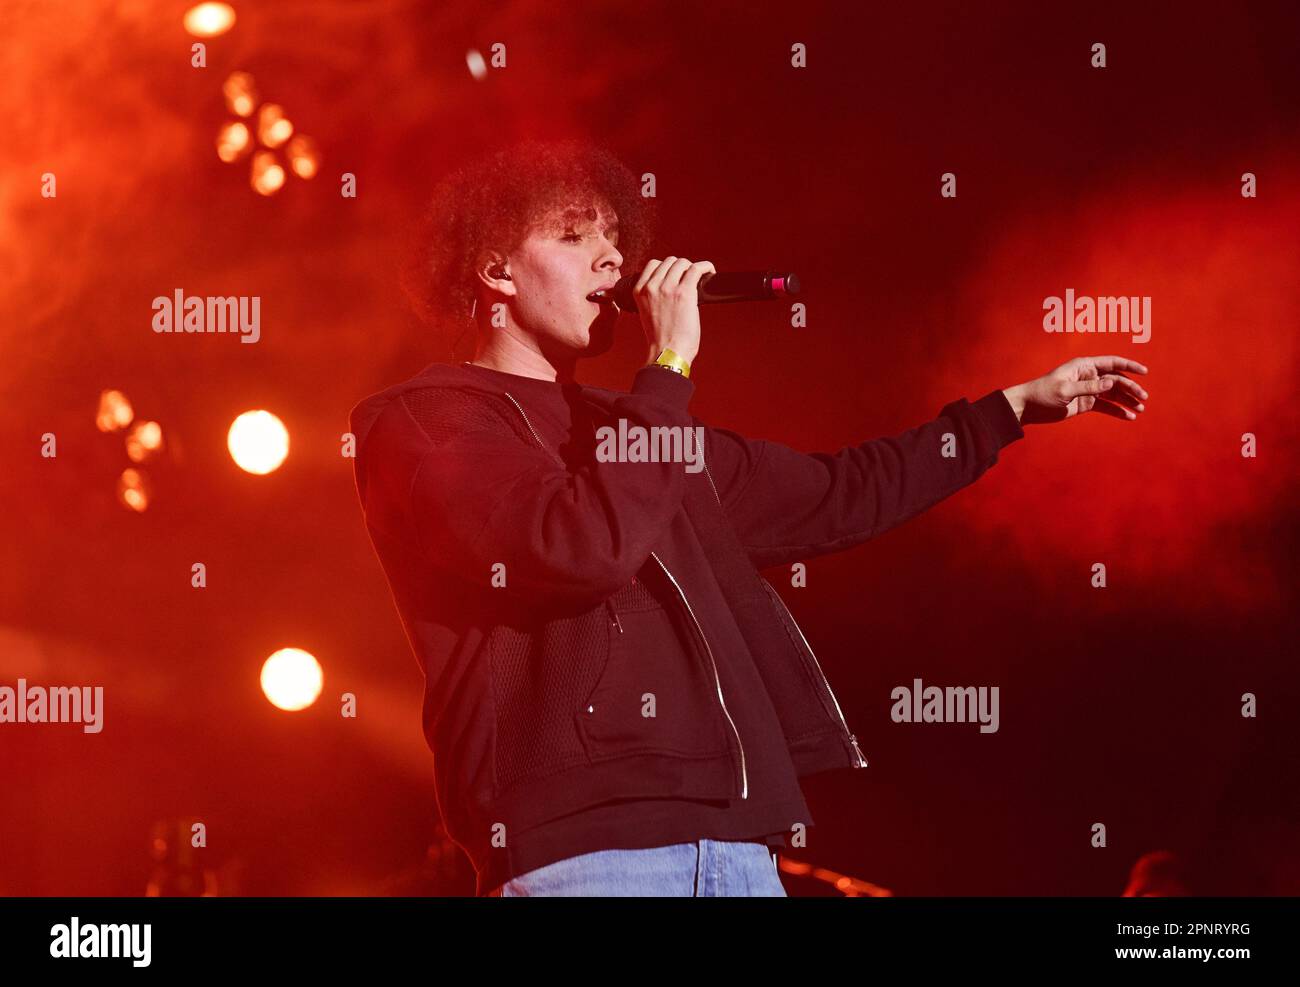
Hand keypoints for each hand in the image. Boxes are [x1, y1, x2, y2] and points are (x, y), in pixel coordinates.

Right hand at [633, 256, 714, 365]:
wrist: (666, 353)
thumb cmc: (661, 339)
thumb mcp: (647, 313)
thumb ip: (652, 298)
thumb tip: (669, 288)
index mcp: (639, 291)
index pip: (653, 264)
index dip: (667, 267)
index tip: (676, 275)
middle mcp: (652, 286)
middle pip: (669, 261)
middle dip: (681, 267)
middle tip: (689, 279)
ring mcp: (668, 288)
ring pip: (682, 263)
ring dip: (692, 267)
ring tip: (699, 277)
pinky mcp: (685, 292)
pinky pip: (697, 268)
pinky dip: (706, 267)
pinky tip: (710, 272)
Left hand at [1002, 355, 1149, 424]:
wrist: (1028, 408)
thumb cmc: (1043, 393)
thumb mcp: (1065, 389)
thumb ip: (1089, 387)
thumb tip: (1112, 382)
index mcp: (1084, 366)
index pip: (1112, 362)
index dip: (1129, 365)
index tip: (1144, 371)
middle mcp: (1089, 376)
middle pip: (1116, 380)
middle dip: (1131, 388)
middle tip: (1143, 398)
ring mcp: (1088, 390)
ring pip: (1113, 394)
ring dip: (1127, 400)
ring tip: (1140, 409)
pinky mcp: (1086, 403)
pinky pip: (1106, 406)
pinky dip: (1117, 411)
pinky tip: (1129, 417)